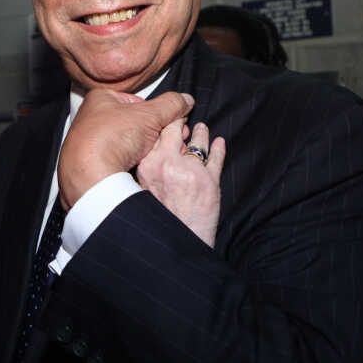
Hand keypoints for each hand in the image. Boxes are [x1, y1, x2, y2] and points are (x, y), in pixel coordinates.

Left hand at [58, 90, 193, 208]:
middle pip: (135, 124)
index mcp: (99, 99)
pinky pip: (117, 162)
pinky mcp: (90, 165)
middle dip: (153, 135)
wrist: (91, 177)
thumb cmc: (111, 139)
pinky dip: (130, 165)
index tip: (168, 124)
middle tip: (163, 142)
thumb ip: (171, 105)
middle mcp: (90, 118)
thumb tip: (185, 99)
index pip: (138, 102)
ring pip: (128, 144)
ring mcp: (88, 143)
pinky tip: (136, 169)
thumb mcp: (150, 115)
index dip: (156, 114)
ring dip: (144, 151)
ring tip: (150, 157)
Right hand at [137, 120, 225, 246]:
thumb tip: (156, 150)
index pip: (156, 132)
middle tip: (187, 121)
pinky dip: (219, 148)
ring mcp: (191, 171)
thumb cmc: (157, 218)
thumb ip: (149, 168)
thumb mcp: (142, 189)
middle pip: (176, 130)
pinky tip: (220, 143)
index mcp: (147, 165)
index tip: (169, 120)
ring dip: (201, 133)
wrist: (176, 242)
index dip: (164, 123)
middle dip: (182, 122)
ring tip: (203, 129)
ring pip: (198, 142)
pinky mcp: (209, 181)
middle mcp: (168, 163)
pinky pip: (216, 158)